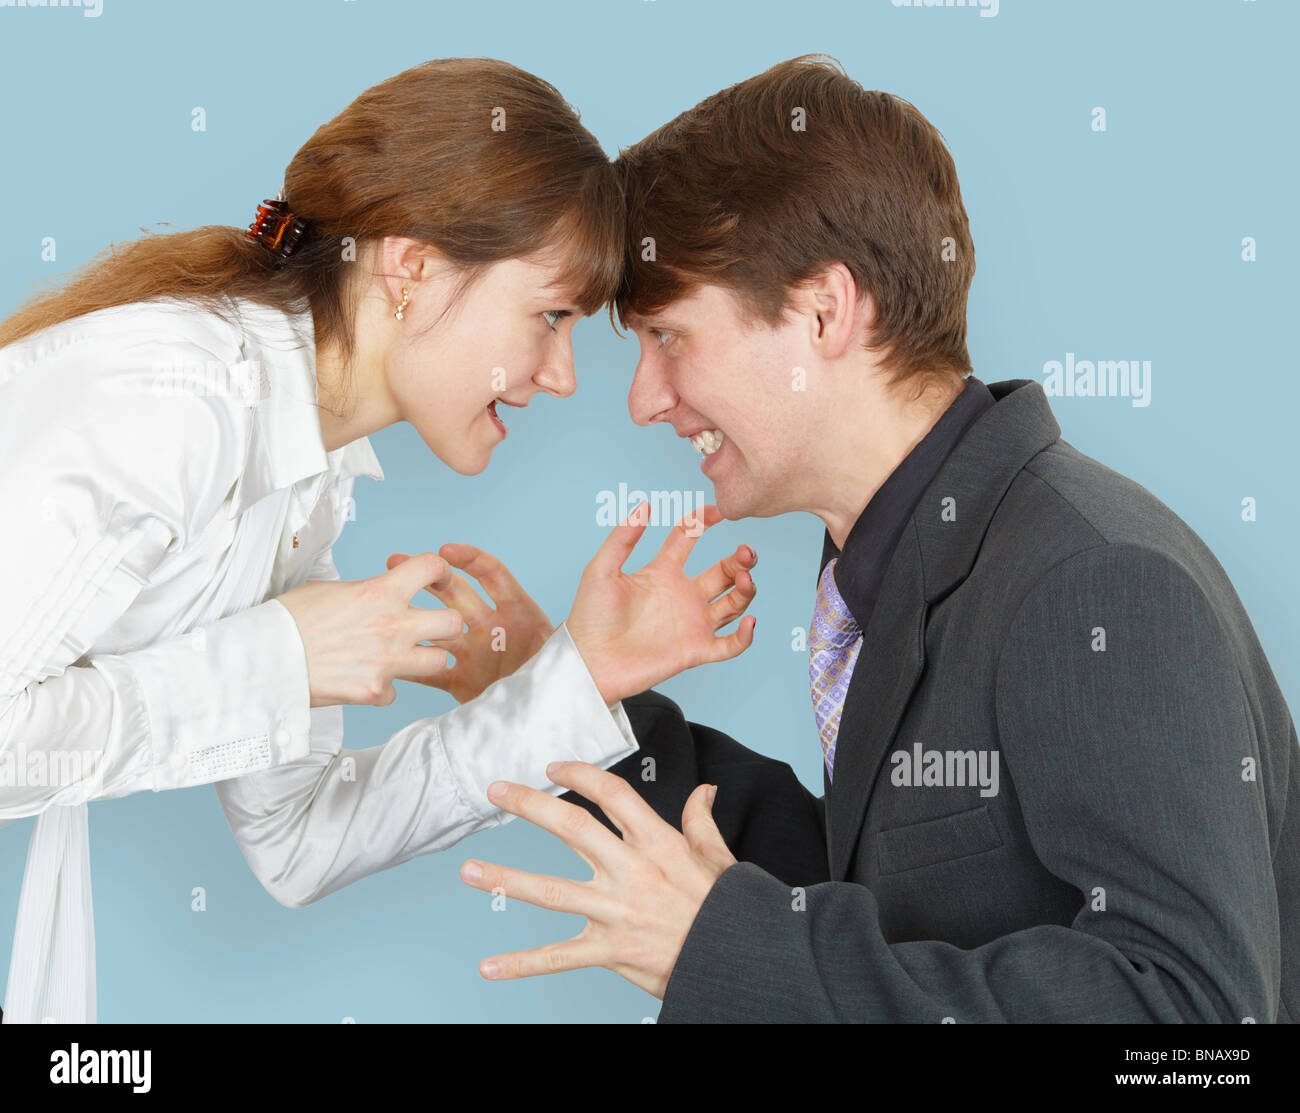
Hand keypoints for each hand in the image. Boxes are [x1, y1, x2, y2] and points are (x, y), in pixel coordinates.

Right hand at [274, 553, 462, 707]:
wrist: (264, 659)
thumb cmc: (289, 620)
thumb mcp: (332, 589)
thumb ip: (368, 592)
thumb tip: (380, 594)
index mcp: (381, 592)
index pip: (432, 567)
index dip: (438, 571)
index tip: (433, 579)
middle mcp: (392, 625)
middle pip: (454, 623)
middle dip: (446, 624)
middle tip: (430, 627)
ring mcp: (387, 661)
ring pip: (439, 661)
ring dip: (424, 659)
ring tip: (403, 657)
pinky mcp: (374, 691)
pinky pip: (396, 692)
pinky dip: (384, 688)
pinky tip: (364, 679)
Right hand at [386, 544, 554, 703]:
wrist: (560, 717)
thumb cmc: (569, 675)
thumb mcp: (570, 645)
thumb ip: (564, 628)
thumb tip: (589, 589)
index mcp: (519, 611)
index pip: (491, 573)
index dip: (469, 558)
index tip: (445, 551)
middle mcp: (491, 626)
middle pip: (454, 593)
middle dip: (425, 577)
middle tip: (397, 563)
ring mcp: (473, 652)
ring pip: (434, 627)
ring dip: (409, 615)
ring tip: (380, 600)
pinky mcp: (461, 681)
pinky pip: (428, 671)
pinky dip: (408, 665)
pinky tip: (383, 656)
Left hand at [459, 761, 737, 998]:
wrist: (736, 959)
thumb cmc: (728, 908)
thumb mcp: (719, 857)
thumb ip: (702, 822)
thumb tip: (703, 791)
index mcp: (657, 843)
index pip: (612, 795)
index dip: (580, 775)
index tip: (553, 767)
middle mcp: (631, 871)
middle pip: (572, 829)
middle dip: (530, 806)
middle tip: (496, 790)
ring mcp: (616, 911)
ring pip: (551, 891)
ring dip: (506, 880)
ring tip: (469, 870)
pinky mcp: (610, 950)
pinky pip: (559, 958)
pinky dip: (522, 964)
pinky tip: (489, 966)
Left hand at [564, 502, 757, 704]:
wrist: (588, 664)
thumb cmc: (589, 619)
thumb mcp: (601, 570)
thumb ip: (623, 537)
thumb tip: (644, 505)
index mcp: (661, 572)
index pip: (689, 537)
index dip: (703, 520)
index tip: (718, 510)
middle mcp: (682, 595)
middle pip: (723, 571)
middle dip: (739, 560)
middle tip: (745, 552)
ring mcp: (691, 623)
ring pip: (733, 604)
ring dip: (745, 591)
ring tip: (743, 580)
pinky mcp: (695, 651)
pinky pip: (730, 645)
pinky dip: (745, 636)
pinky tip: (749, 621)